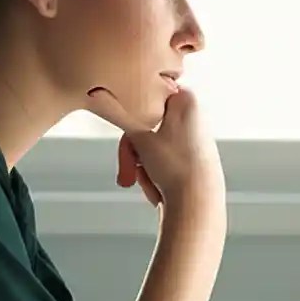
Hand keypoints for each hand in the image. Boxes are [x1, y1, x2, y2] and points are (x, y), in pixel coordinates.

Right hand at [87, 87, 225, 211]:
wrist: (198, 205)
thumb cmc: (176, 168)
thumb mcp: (139, 137)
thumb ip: (121, 115)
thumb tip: (101, 95)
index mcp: (187, 99)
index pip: (144, 95)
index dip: (130, 115)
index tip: (124, 128)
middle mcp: (193, 115)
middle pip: (146, 124)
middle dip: (134, 149)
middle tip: (129, 166)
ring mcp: (193, 138)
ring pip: (151, 145)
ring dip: (142, 164)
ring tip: (148, 179)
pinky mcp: (191, 159)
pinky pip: (162, 160)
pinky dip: (155, 173)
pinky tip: (159, 188)